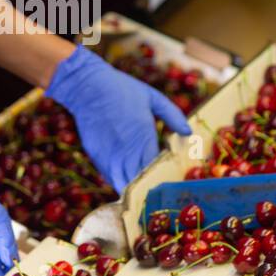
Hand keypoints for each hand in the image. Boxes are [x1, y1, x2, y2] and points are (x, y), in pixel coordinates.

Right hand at [46, 46, 191, 191]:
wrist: (88, 87)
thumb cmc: (123, 89)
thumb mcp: (153, 97)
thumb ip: (172, 115)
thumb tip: (187, 132)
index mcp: (143, 137)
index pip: (157, 169)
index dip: (163, 176)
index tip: (170, 176)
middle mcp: (127, 150)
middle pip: (142, 182)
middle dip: (150, 187)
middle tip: (159, 187)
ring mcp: (110, 155)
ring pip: (124, 184)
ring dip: (134, 188)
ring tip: (143, 189)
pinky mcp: (96, 156)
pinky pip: (110, 177)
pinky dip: (119, 181)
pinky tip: (127, 177)